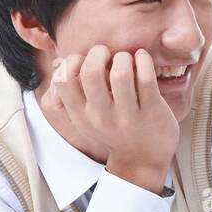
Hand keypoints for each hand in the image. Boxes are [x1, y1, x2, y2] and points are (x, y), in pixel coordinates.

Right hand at [42, 44, 178, 189]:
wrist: (142, 160)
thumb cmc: (113, 131)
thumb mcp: (85, 120)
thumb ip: (71, 96)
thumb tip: (59, 63)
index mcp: (81, 116)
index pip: (63, 80)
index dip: (73, 61)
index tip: (87, 61)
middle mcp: (101, 118)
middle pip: (91, 70)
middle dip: (99, 52)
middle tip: (108, 54)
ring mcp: (127, 116)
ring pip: (121, 72)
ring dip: (123, 57)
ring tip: (126, 60)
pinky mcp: (152, 112)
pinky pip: (146, 77)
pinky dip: (143, 60)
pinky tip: (142, 59)